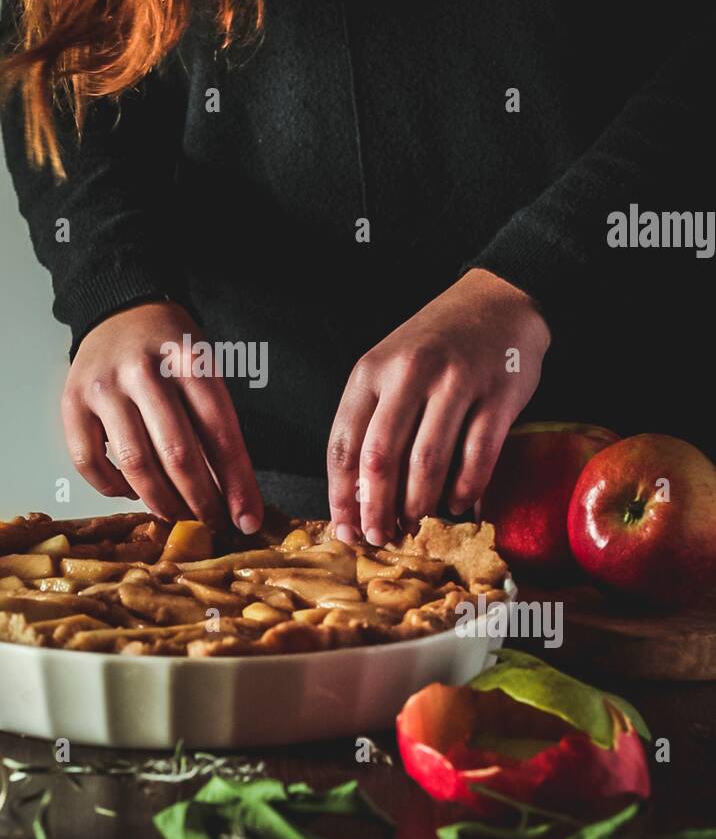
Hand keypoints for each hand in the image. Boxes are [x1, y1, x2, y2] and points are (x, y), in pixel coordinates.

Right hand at [62, 301, 263, 533]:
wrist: (120, 310)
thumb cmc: (170, 348)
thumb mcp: (204, 368)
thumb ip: (216, 424)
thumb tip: (234, 496)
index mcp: (189, 358)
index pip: (220, 432)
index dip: (236, 483)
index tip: (246, 519)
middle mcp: (144, 370)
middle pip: (178, 453)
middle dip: (201, 500)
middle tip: (211, 523)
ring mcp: (104, 386)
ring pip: (134, 463)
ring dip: (160, 501)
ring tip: (176, 513)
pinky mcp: (72, 402)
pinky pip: (88, 460)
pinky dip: (111, 487)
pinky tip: (130, 491)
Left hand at [327, 269, 550, 542]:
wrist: (498, 301)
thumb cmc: (436, 344)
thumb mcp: (390, 367)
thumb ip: (372, 421)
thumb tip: (360, 496)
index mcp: (372, 371)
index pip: (344, 444)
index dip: (341, 495)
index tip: (343, 528)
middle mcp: (410, 374)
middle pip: (381, 459)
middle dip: (376, 509)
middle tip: (380, 537)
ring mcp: (457, 383)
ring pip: (428, 463)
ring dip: (418, 505)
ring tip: (415, 525)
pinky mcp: (499, 395)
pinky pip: (477, 456)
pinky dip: (464, 489)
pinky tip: (456, 505)